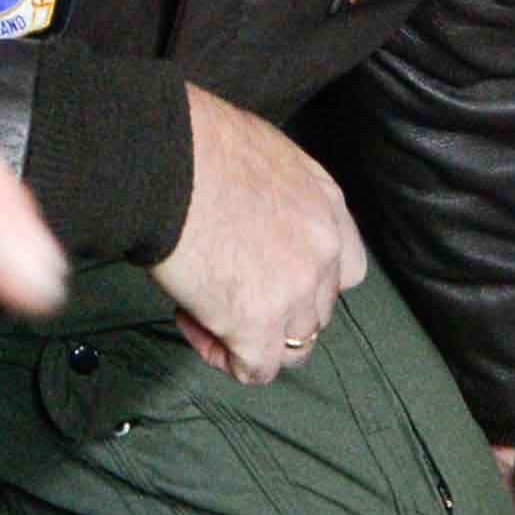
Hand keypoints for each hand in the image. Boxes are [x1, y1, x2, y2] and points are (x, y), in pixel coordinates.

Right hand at [168, 86, 370, 383]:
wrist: (168, 161)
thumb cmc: (196, 144)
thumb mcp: (264, 156)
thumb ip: (276, 196)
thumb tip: (249, 215)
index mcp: (328, 206)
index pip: (346, 269)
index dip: (306, 280)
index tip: (261, 269)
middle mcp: (324, 251)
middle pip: (317, 311)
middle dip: (273, 309)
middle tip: (220, 284)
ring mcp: (297, 292)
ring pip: (293, 348)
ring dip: (251, 338)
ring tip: (202, 308)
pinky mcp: (258, 326)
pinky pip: (255, 370)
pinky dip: (224, 356)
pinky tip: (192, 322)